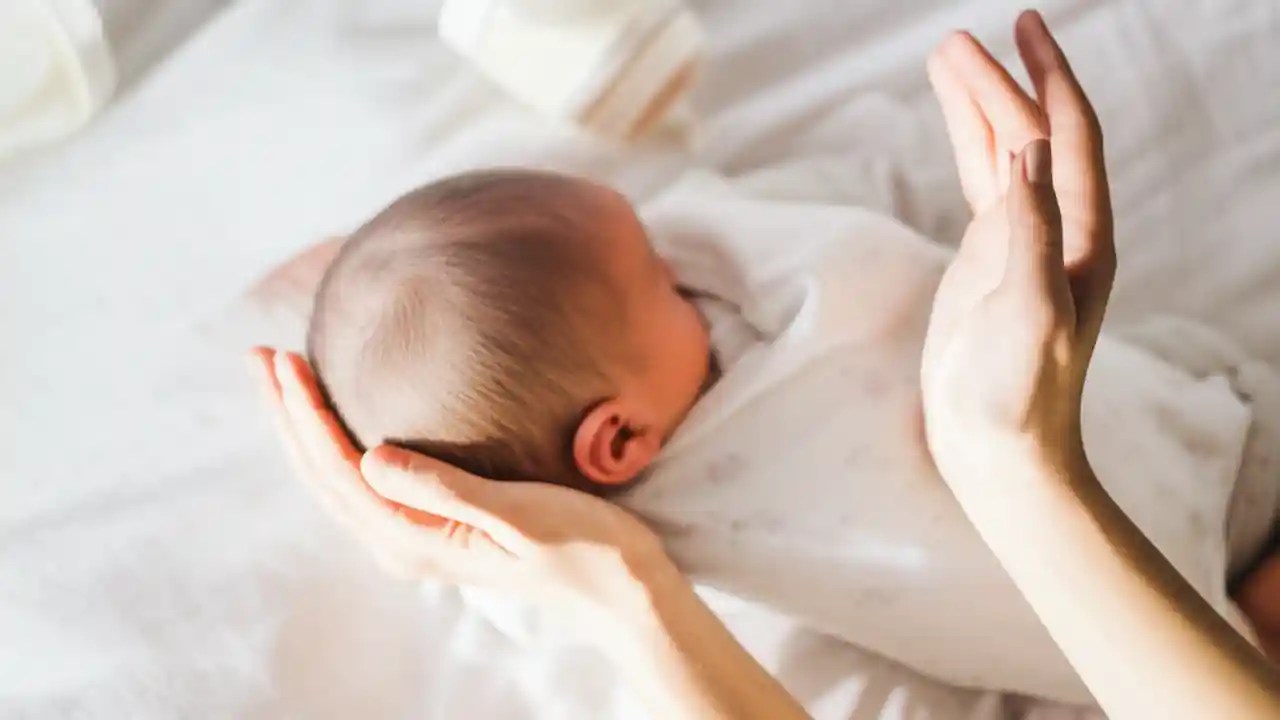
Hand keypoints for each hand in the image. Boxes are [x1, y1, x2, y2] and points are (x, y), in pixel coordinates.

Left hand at [247, 347, 667, 623]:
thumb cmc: (583, 547)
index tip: (286, 361)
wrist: (619, 589)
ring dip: (303, 428)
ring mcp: (415, 539)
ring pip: (335, 480)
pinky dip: (334, 444)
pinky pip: (361, 484)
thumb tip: (369, 458)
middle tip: (261, 355)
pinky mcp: (433, 528)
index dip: (305, 414)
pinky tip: (331, 421)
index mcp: (417, 540)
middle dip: (287, 414)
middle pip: (322, 475)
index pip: (339, 469)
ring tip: (281, 378)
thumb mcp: (520, 513)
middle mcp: (403, 544)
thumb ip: (445, 489)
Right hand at [920, 12, 1115, 488]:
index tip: (1025, 27)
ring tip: (945, 59)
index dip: (1049, 79)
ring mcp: (1021, 241)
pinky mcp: (988, 259)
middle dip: (997, 83)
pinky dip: (967, 146)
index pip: (1068, 137)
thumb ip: (1031, 230)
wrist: (997, 446)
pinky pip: (980, 185)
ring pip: (1001, 154)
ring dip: (978, 106)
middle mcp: (1057, 228)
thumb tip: (1030, 149)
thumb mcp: (1029, 312)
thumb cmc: (1017, 392)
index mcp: (1080, 236)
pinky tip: (958, 122)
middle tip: (952, 41)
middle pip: (1029, 135)